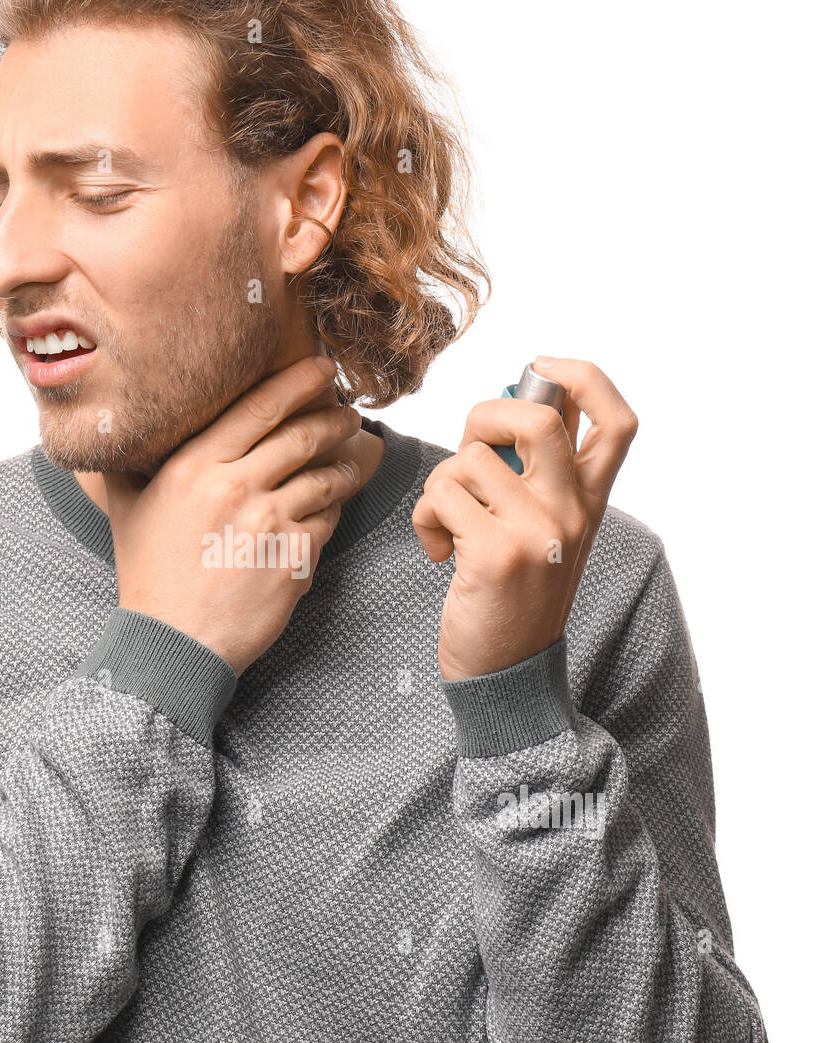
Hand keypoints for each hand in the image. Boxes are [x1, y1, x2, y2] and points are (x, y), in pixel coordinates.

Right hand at [104, 355, 362, 674]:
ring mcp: (268, 524)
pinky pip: (327, 522)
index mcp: (194, 467)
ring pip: (324, 478)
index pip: (257, 407)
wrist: (173, 644)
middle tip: (347, 412)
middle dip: (332, 418)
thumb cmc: (148, 578)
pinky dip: (333, 512)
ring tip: (348, 461)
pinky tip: (330, 510)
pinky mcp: (294, 559)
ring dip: (343, 465)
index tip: (321, 368)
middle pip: (301, 436)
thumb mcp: (128, 511)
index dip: (296, 381)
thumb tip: (117, 433)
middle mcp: (234, 488)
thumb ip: (129, 465)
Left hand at [413, 356, 637, 681]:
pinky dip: (425, 517)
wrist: (506, 675)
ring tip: (449, 524)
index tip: (539, 367)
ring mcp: (538, 532)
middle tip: (470, 449)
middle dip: (484, 414)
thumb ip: (539, 474)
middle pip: (539, 417)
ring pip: (469, 458)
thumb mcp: (546, 532)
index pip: (618, 420)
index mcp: (590, 502)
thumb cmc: (513, 596)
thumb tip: (517, 399)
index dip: (583, 376)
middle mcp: (573, 512)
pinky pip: (441, 495)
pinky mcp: (496, 554)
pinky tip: (439, 549)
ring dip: (441, 486)